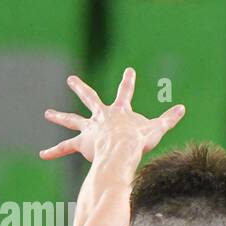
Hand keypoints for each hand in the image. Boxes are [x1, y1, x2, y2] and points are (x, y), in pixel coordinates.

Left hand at [40, 68, 184, 160]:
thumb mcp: (157, 128)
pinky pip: (65, 148)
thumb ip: (169, 118)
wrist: (122, 150)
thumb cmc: (139, 140)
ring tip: (48, 113)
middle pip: (89, 98)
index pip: (126, 92)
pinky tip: (42, 155)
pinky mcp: (83, 143)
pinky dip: (54, 151)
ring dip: (59, 116)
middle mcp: (101, 116)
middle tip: (71, 80)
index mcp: (119, 110)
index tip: (129, 70)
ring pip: (72, 121)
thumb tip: (183, 108)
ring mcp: (90, 129)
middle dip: (80, 88)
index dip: (129, 81)